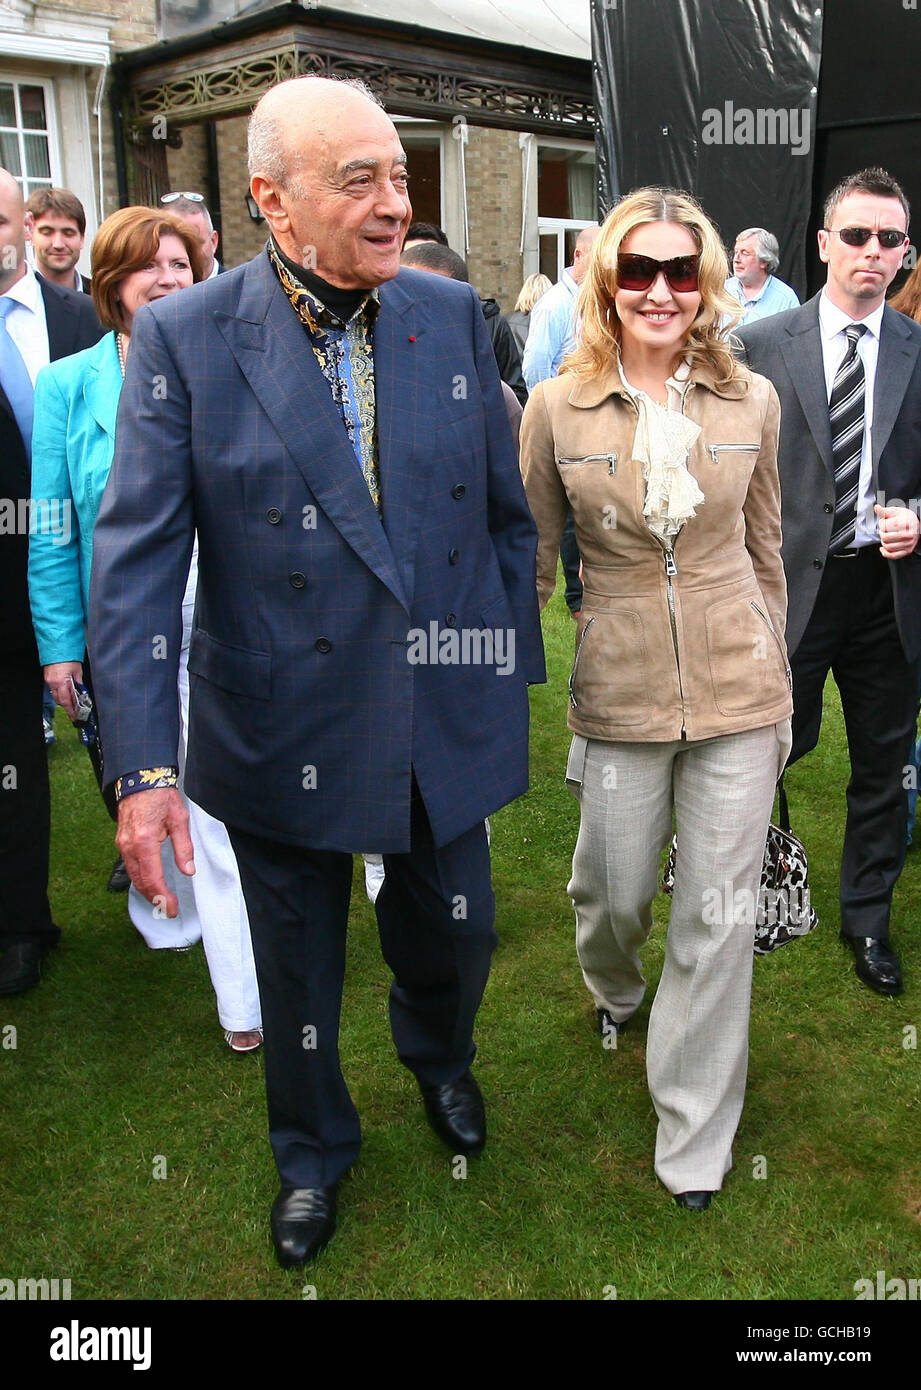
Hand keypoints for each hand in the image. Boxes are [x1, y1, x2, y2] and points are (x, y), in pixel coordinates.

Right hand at [44, 661, 82, 716]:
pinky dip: (59, 692)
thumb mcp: (77, 670)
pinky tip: (65, 692)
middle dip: (67, 706)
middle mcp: (53, 682)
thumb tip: (81, 691)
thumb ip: (79, 683)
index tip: (75, 716)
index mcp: (61, 682)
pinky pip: (53, 688)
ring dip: (63, 699)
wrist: (56, 645)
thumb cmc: (68, 656)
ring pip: (55, 695)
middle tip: (75, 711)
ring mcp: (48, 680)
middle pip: (60, 700)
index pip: (66, 700)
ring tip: (72, 702)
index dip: (71, 710)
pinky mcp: (47, 677)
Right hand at [115, 787, 194, 917]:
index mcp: (145, 841)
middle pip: (140, 881)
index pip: (153, 878)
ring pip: (133, 875)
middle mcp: (129, 846)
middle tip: (169, 909)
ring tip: (162, 901)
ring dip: (147, 891)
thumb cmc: (161, 796)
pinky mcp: (121, 842)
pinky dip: (140, 878)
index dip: (162, 897)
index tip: (172, 908)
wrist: (140, 779)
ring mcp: (122, 844)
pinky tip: (150, 883)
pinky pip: (129, 866)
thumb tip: (188, 870)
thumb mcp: (179, 819)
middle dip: (155, 899)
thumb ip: (184, 847)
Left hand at [875, 505, 919, 558]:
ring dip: (883, 542)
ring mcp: (909, 544)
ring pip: (887, 546)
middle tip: (885, 530)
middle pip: (884, 537)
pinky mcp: (908, 551)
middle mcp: (908, 535)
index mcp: (905, 523)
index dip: (881, 523)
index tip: (885, 521)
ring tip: (887, 536)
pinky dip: (885, 553)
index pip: (884, 526)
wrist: (918, 525)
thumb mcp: (895, 511)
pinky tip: (883, 548)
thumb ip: (884, 511)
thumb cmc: (905, 517)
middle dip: (881, 533)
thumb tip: (876, 507)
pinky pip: (893, 555)